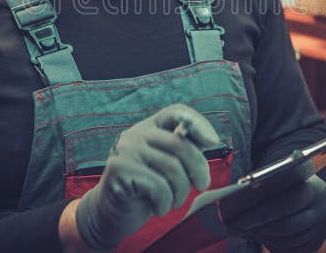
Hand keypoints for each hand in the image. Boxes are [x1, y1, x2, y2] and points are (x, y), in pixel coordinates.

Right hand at [75, 104, 218, 249]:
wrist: (111, 213)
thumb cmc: (146, 189)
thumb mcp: (168, 166)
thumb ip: (185, 150)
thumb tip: (210, 139)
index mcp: (149, 128)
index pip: (176, 112)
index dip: (199, 123)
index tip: (213, 142)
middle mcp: (136, 133)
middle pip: (180, 143)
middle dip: (198, 168)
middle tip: (201, 184)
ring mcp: (126, 150)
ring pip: (172, 167)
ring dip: (181, 191)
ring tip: (174, 200)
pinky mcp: (119, 169)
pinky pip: (158, 186)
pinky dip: (165, 203)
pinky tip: (159, 208)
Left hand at [222, 172, 325, 252]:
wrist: (314, 190)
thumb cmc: (291, 182)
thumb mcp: (284, 178)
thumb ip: (268, 187)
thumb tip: (238, 203)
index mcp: (314, 188)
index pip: (285, 204)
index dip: (260, 214)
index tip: (238, 221)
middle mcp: (323, 209)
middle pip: (287, 226)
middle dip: (260, 229)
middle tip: (240, 229)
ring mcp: (324, 228)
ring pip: (289, 242)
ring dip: (266, 238)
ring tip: (252, 231)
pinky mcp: (319, 241)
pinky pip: (294, 250)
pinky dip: (276, 245)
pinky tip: (265, 237)